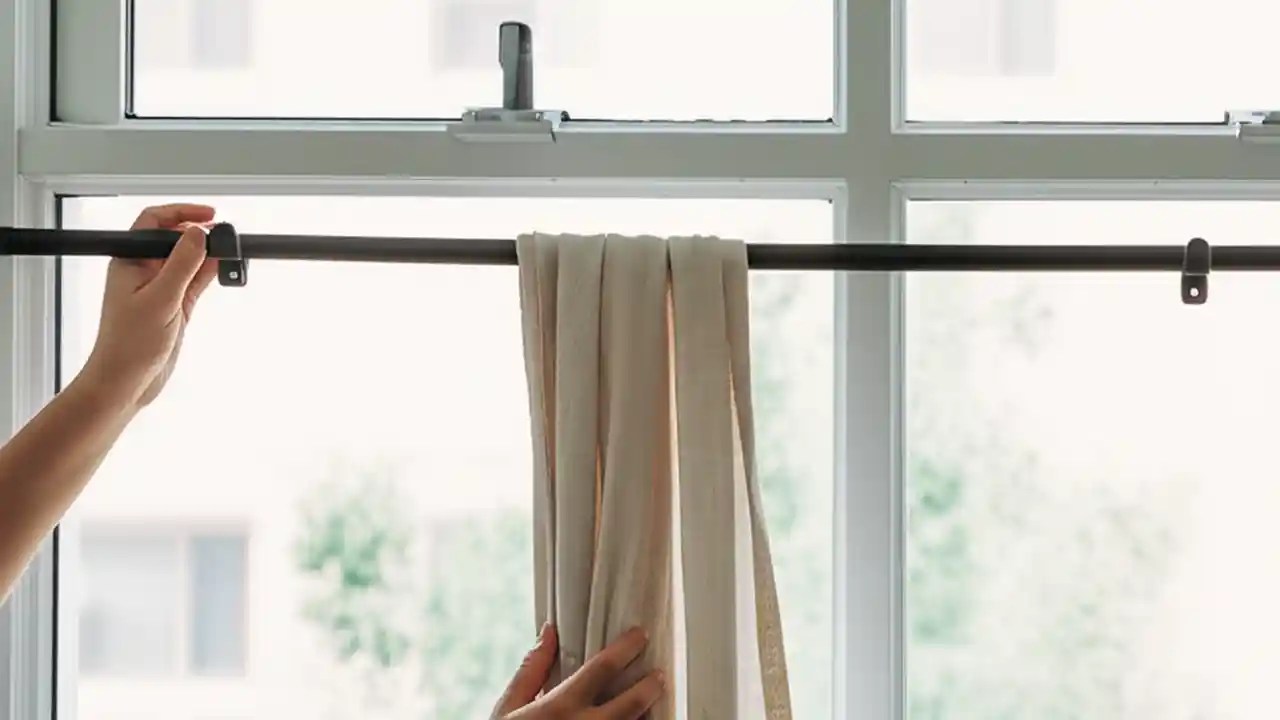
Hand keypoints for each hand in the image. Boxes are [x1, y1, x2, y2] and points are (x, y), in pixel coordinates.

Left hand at [78, 204, 218, 409]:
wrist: (126, 381)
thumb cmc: (128, 345)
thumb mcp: (160, 299)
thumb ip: (181, 264)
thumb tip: (198, 234)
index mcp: (130, 261)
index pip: (154, 222)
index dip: (181, 212)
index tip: (208, 215)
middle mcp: (145, 271)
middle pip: (175, 238)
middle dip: (200, 233)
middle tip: (224, 235)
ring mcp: (161, 288)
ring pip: (189, 260)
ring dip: (209, 254)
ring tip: (230, 252)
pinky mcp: (175, 305)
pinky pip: (196, 281)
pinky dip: (211, 274)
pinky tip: (225, 270)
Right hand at [492, 625, 665, 719]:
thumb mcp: (509, 707)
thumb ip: (532, 669)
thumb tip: (549, 632)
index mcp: (561, 707)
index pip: (603, 668)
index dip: (626, 648)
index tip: (639, 636)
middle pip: (632, 703)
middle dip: (650, 686)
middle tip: (658, 675)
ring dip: (646, 715)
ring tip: (651, 703)